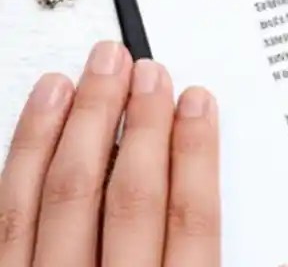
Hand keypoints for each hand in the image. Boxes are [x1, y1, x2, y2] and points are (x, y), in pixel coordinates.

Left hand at [0, 41, 219, 266]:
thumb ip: (199, 251)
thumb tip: (232, 201)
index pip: (191, 219)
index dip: (198, 153)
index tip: (197, 104)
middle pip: (131, 197)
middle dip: (144, 124)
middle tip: (147, 72)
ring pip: (67, 194)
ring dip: (87, 121)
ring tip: (101, 71)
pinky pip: (10, 210)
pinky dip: (28, 150)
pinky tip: (45, 107)